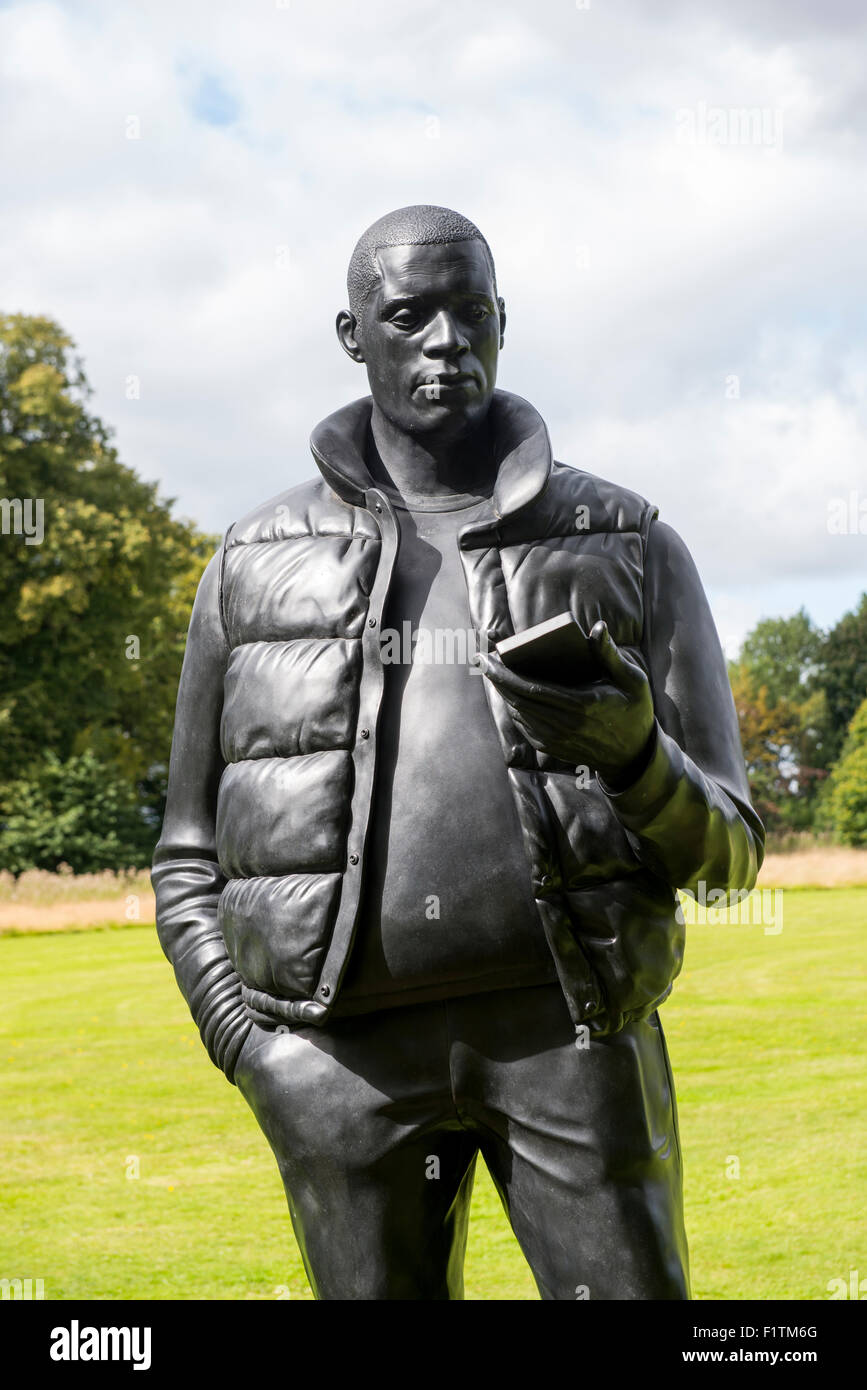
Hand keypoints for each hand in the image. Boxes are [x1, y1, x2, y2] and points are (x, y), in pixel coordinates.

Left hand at [477, 619, 655, 788]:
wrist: (633, 756)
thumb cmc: (634, 711)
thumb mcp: (632, 680)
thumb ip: (610, 654)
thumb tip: (596, 627)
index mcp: (581, 705)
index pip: (532, 688)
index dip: (506, 673)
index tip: (488, 656)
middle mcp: (564, 725)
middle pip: (519, 699)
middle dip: (497, 678)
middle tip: (482, 658)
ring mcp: (555, 739)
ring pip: (518, 712)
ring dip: (502, 692)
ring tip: (493, 671)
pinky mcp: (550, 747)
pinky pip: (523, 724)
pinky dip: (513, 707)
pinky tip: (508, 692)